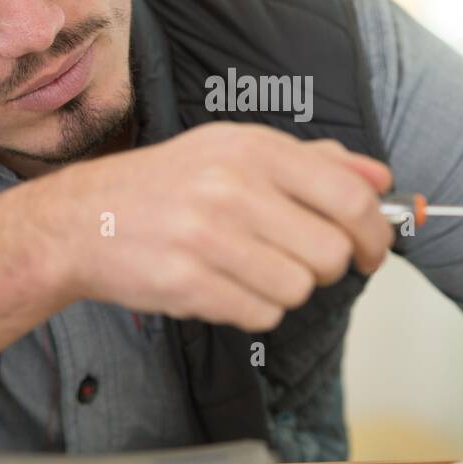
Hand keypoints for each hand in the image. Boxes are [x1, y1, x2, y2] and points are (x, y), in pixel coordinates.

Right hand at [42, 122, 394, 331]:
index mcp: (254, 148)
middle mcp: (233, 187)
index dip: (375, 232)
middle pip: (330, 252)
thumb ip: (314, 161)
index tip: (371, 250)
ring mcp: (208, 237)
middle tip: (301, 261)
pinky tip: (224, 286)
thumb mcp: (237, 150)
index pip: (349, 196)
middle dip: (326, 267)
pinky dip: (253, 309)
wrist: (82, 220)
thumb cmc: (167, 185)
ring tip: (249, 270)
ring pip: (299, 289)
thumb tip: (380, 178)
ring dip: (284, 290)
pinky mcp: (188, 283)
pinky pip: (261, 315)